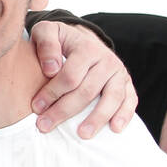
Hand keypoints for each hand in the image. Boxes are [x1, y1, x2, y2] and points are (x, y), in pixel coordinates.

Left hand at [29, 20, 136, 138]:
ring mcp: (119, 73)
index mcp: (86, 48)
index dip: (52, 93)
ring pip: (111, 98)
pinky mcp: (127, 84)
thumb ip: (46, 44)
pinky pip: (130, 100)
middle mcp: (106, 60)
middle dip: (64, 110)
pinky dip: (124, 115)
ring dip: (96, 118)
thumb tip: (51, 69)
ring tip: (82, 135)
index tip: (36, 107)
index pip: (70, 76)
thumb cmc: (60, 40)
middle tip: (45, 126)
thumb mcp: (47, 32)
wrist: (82, 40)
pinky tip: (115, 129)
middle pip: (87, 91)